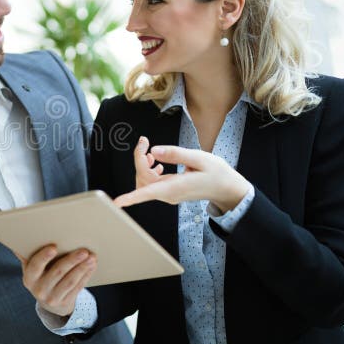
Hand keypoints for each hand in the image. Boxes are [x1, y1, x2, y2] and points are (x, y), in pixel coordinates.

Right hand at [18, 245, 96, 316]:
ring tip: (92, 257)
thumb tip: (22, 235)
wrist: (47, 299)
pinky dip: (86, 275)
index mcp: (29, 278)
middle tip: (83, 251)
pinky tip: (92, 265)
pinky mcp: (65, 302)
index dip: (44, 257)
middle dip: (71, 261)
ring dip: (82, 268)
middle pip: (57, 273)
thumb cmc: (40, 274)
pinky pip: (78, 287)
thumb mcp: (32, 267)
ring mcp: (52, 298)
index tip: (54, 247)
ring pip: (70, 281)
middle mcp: (39, 290)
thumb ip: (29, 254)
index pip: (35, 266)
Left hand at [114, 145, 250, 212]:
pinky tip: (156, 161)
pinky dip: (149, 169)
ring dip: (142, 164)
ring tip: (150, 150)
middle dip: (138, 160)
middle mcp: (168, 194)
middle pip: (142, 180)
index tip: (117, 202)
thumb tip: (154, 151)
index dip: (131, 198)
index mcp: (175, 187)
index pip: (147, 192)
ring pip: (145, 181)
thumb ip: (176, 154)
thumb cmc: (216, 173)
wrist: (226, 188)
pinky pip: (151, 182)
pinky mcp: (169, 191)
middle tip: (144, 141)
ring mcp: (168, 194)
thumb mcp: (199, 158)